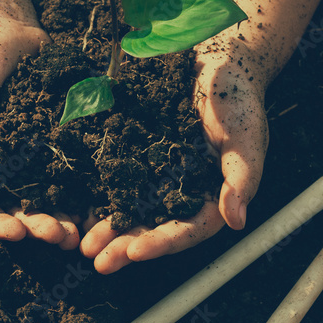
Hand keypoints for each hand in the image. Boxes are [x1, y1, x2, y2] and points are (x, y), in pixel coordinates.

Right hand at [0, 21, 81, 249]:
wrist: (2, 26)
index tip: (18, 233)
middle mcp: (0, 167)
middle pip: (16, 209)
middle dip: (37, 226)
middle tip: (61, 236)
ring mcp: (30, 156)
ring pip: (47, 197)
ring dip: (62, 217)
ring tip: (82, 231)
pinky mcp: (57, 141)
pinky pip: (71, 169)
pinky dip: (84, 190)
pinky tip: (101, 202)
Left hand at [79, 51, 268, 272]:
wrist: (216, 61)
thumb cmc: (238, 98)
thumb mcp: (245, 136)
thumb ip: (241, 178)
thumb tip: (236, 222)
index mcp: (211, 196)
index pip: (188, 229)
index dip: (162, 243)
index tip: (135, 251)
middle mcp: (182, 192)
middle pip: (154, 228)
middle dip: (126, 246)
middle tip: (97, 261)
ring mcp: (158, 176)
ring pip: (131, 209)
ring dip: (108, 230)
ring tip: (83, 246)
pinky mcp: (138, 156)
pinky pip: (116, 180)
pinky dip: (98, 196)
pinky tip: (77, 210)